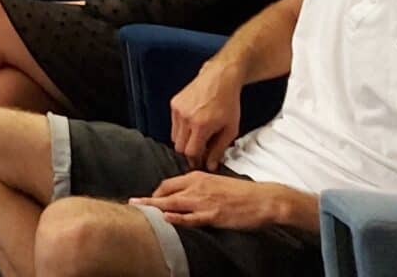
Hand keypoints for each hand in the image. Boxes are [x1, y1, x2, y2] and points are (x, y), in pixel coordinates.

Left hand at [130, 174, 306, 230]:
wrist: (263, 199)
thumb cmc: (241, 192)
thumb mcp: (216, 182)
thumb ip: (199, 186)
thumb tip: (184, 195)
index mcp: (197, 177)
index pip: (168, 184)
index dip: (156, 192)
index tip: (148, 199)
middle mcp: (197, 186)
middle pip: (166, 193)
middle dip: (149, 199)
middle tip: (133, 204)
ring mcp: (204, 201)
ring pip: (173, 204)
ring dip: (155, 208)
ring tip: (140, 211)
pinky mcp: (213, 215)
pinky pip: (191, 218)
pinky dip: (177, 218)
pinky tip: (165, 219)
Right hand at [169, 59, 243, 170]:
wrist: (219, 79)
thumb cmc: (228, 103)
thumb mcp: (230, 129)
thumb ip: (219, 149)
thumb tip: (210, 165)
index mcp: (200, 125)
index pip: (190, 152)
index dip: (196, 160)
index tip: (201, 163)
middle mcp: (185, 118)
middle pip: (179, 147)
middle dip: (189, 152)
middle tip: (200, 152)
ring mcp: (177, 110)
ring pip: (174, 136)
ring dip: (184, 141)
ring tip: (198, 137)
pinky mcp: (174, 103)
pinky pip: (173, 124)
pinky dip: (181, 128)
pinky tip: (194, 124)